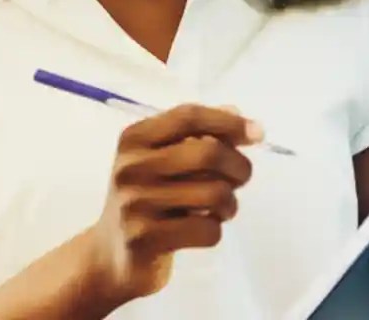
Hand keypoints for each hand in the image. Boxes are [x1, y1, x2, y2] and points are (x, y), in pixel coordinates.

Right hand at [83, 104, 260, 305]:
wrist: (110, 255)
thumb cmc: (147, 198)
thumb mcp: (162, 160)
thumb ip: (198, 134)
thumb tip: (237, 113)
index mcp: (134, 139)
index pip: (188, 116)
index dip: (228, 122)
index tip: (257, 133)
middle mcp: (130, 167)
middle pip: (208, 153)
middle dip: (239, 166)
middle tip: (242, 178)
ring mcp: (135, 204)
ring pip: (214, 194)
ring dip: (230, 203)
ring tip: (222, 209)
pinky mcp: (145, 239)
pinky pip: (207, 230)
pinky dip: (216, 231)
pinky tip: (203, 229)